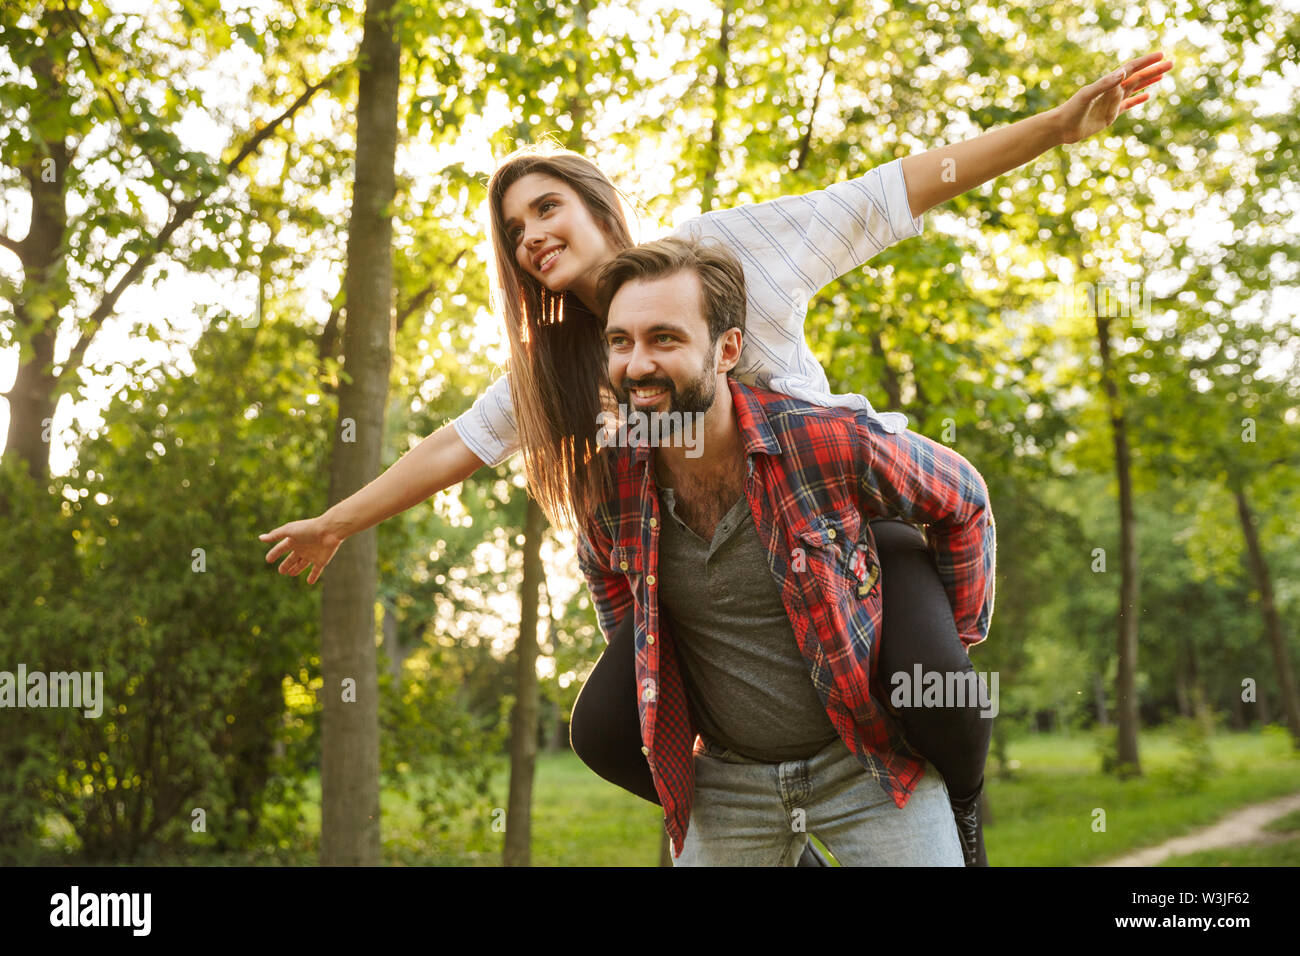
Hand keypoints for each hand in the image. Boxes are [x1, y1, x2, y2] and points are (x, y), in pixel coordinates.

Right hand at [259, 516, 344, 584]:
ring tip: (291, 574)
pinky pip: (316, 571)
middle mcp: (303, 547)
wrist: (329, 531)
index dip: (274, 554)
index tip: (268, 560)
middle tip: (281, 571)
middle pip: (292, 558)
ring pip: (302, 564)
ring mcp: (312, 555)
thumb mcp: (289, 531)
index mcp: (294, 540)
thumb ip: (275, 535)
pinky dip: (313, 576)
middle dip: (286, 564)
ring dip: (297, 569)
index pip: (281, 548)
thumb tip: (260, 538)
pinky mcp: (321, 561)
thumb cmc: (308, 529)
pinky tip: (309, 582)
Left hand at [1054, 51, 1172, 144]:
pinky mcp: (1110, 115)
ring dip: (1149, 81)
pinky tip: (1148, 96)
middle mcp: (1112, 91)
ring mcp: (1112, 102)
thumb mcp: (1087, 95)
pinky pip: (1128, 105)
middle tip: (1172, 63)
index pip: (1131, 69)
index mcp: (1108, 83)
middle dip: (1154, 70)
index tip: (1161, 56)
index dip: (1146, 62)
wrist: (1062, 127)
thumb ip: (1104, 84)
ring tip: (1163, 75)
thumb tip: (1123, 72)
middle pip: (1138, 77)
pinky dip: (1138, 100)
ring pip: (1135, 89)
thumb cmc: (1071, 110)